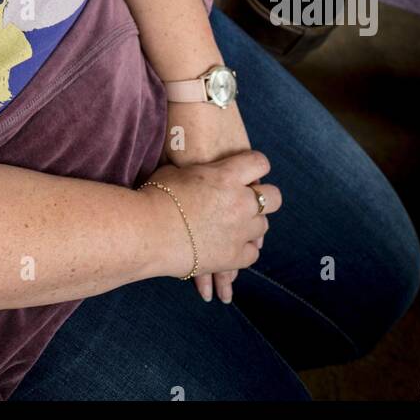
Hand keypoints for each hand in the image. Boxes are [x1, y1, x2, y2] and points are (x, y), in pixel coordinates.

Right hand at [141, 151, 278, 286]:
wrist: (146, 231)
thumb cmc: (156, 196)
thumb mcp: (177, 169)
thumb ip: (200, 170)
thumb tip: (200, 168)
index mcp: (227, 175)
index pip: (259, 163)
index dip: (255, 165)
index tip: (248, 170)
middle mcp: (240, 202)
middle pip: (273, 197)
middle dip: (264, 197)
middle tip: (249, 200)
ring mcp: (239, 231)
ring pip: (263, 226)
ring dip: (251, 224)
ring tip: (234, 225)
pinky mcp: (233, 257)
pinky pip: (253, 253)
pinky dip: (244, 250)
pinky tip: (232, 246)